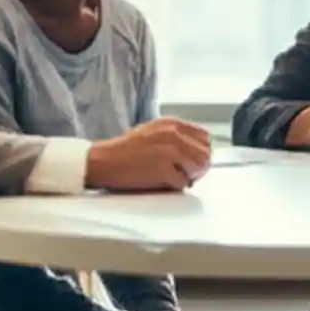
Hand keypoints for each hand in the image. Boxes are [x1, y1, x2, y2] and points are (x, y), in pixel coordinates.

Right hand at [85, 117, 210, 191]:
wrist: (103, 160)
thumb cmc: (127, 149)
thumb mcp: (154, 132)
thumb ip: (176, 136)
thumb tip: (199, 150)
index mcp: (172, 124)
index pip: (205, 137)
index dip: (202, 152)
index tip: (193, 161)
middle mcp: (173, 134)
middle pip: (205, 154)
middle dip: (199, 166)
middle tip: (186, 174)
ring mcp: (169, 151)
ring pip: (198, 168)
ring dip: (189, 176)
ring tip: (174, 177)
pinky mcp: (163, 169)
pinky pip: (183, 183)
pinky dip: (175, 186)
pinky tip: (163, 182)